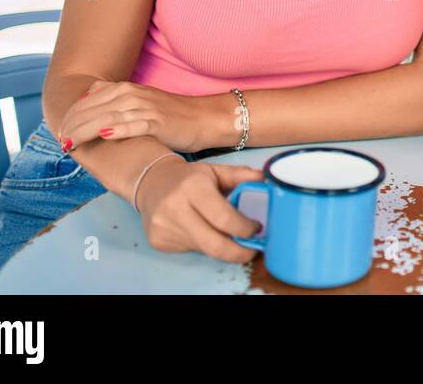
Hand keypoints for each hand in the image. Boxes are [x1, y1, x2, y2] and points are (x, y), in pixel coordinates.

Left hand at [58, 80, 221, 152]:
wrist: (204, 118)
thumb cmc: (171, 115)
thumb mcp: (140, 101)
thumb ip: (114, 99)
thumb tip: (87, 98)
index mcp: (126, 89)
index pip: (87, 100)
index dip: (70, 116)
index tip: (59, 132)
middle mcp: (133, 95)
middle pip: (93, 108)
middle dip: (72, 125)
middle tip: (60, 142)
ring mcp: (146, 108)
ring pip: (108, 117)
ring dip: (86, 130)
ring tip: (70, 143)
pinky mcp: (159, 122)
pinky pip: (134, 124)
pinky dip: (117, 129)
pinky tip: (103, 135)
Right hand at [135, 158, 264, 262]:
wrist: (152, 182)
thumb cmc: (190, 177)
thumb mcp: (216, 170)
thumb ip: (242, 176)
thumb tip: (270, 180)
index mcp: (193, 187)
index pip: (224, 218)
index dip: (244, 229)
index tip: (257, 229)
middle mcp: (175, 208)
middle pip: (214, 244)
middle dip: (238, 252)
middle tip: (252, 250)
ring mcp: (163, 227)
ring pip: (203, 249)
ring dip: (222, 247)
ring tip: (229, 237)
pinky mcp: (157, 241)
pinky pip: (190, 250)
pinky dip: (203, 245)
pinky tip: (202, 231)